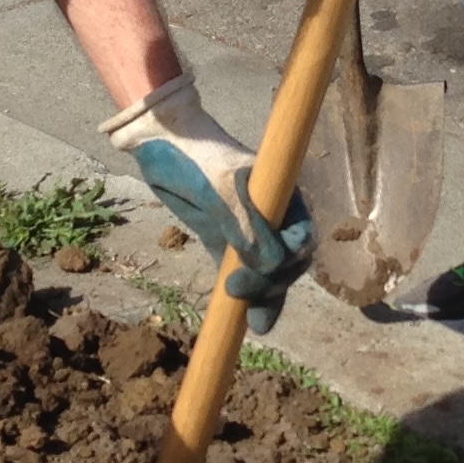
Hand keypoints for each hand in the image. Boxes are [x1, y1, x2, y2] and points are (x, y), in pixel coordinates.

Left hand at [103, 70, 311, 332]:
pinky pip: (240, 272)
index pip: (302, 235)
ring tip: (241, 310)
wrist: (161, 142)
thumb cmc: (197, 158)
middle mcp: (272, 213)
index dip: (291, 259)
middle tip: (237, 290)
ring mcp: (248, 229)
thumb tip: (270, 266)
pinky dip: (243, 295)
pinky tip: (246, 320)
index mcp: (283, 194)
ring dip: (259, 294)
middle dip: (271, 281)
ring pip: (265, 271)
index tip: (267, 270)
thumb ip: (246, 227)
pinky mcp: (223, 241)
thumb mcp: (223, 190)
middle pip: (288, 260)